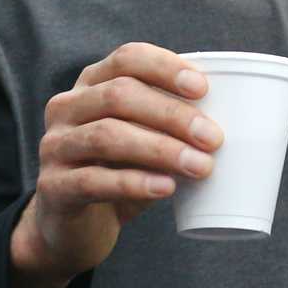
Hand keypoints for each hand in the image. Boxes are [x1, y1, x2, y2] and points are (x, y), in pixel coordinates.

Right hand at [6, 43, 218, 287]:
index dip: (164, 67)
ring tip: (201, 166)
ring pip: (107, 135)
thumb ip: (171, 128)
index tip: (203, 87)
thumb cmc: (120, 174)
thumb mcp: (143, 143)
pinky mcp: (53, 186)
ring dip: (161, 149)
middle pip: (119, 95)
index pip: (126, 59)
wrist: (73, 228)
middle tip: (214, 138)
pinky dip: (135, 183)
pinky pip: (93, 180)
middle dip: (172, 114)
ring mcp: (55, 146)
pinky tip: (166, 188)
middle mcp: (66, 107)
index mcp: (91, 85)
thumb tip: (234, 124)